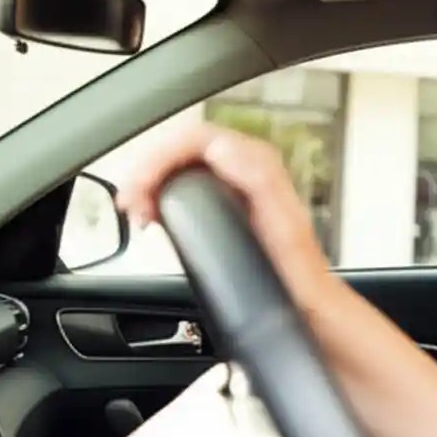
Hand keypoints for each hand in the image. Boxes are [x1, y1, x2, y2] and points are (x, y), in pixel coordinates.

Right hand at [116, 123, 340, 310]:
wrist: (305, 297)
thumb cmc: (297, 267)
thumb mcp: (283, 223)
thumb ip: (257, 179)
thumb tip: (219, 151)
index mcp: (259, 163)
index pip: (195, 138)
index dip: (161, 156)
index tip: (142, 185)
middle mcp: (246, 166)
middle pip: (180, 149)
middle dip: (148, 170)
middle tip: (131, 203)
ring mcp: (232, 183)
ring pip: (176, 166)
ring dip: (148, 184)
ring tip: (136, 211)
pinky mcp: (222, 201)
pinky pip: (180, 184)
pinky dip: (158, 196)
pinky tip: (150, 215)